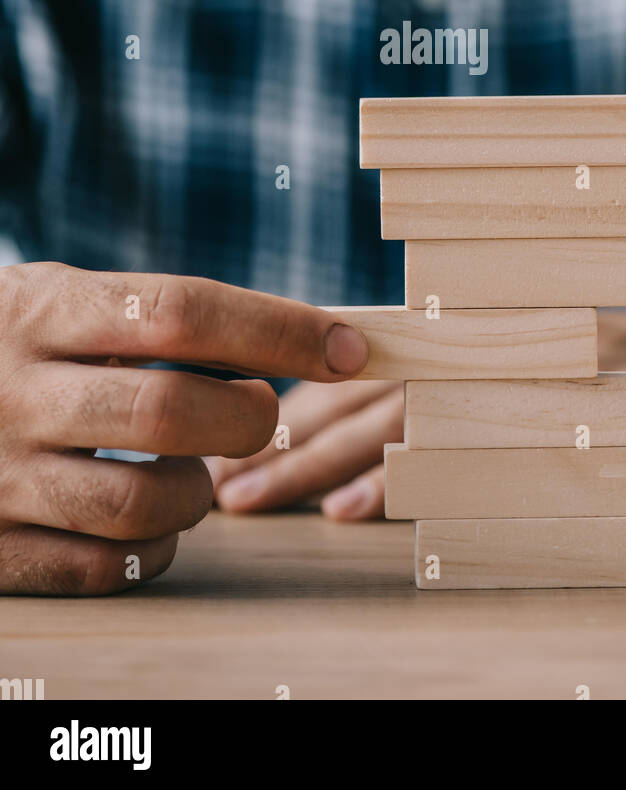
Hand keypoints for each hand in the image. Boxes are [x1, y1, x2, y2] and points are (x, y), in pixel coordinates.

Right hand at [0, 262, 368, 593]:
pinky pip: (104, 568)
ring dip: (200, 491)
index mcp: (41, 310)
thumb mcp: (59, 302)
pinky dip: (156, 549)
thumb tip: (309, 337)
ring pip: (142, 503)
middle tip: (261, 412)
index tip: (348, 348)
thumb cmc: (14, 348)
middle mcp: (14, 391)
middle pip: (168, 410)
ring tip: (195, 468)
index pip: (181, 310)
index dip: (278, 328)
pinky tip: (155, 519)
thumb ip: (155, 315)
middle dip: (248, 416)